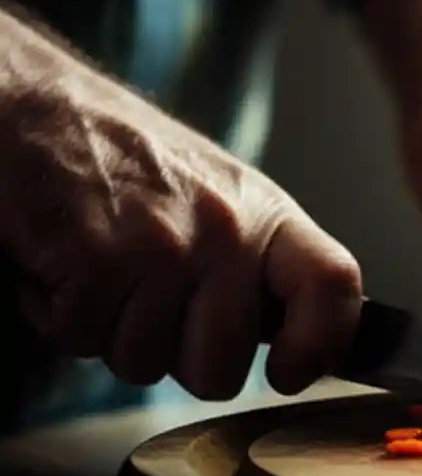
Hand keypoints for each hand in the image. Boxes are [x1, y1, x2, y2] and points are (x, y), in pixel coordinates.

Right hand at [0, 86, 363, 398]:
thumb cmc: (130, 160)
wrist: (35, 104)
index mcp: (266, 215)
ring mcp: (161, 247)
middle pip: (222, 368)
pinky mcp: (95, 260)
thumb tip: (305, 343)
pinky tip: (65, 266)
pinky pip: (83, 342)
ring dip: (112, 335)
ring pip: (144, 365)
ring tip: (103, 272)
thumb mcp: (224, 197)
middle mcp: (224, 230)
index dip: (320, 346)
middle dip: (178, 360)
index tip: (288, 372)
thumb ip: (262, 265)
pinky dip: (61, 316)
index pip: (333, 286)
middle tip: (151, 308)